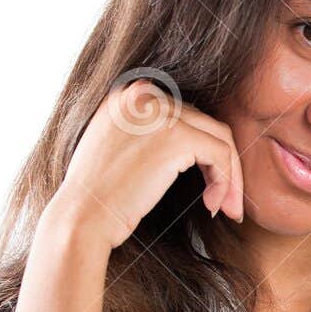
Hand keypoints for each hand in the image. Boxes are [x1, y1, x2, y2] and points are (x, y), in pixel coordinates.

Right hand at [44, 78, 243, 249]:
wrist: (82, 217)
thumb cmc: (100, 197)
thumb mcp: (120, 148)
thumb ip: (150, 133)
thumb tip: (196, 140)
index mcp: (129, 94)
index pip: (184, 115)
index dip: (202, 151)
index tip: (208, 183)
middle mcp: (144, 94)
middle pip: (205, 124)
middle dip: (222, 165)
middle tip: (224, 200)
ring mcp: (160, 112)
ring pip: (220, 138)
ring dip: (229, 176)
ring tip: (223, 206)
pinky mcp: (176, 136)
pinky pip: (221, 155)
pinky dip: (225, 182)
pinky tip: (212, 205)